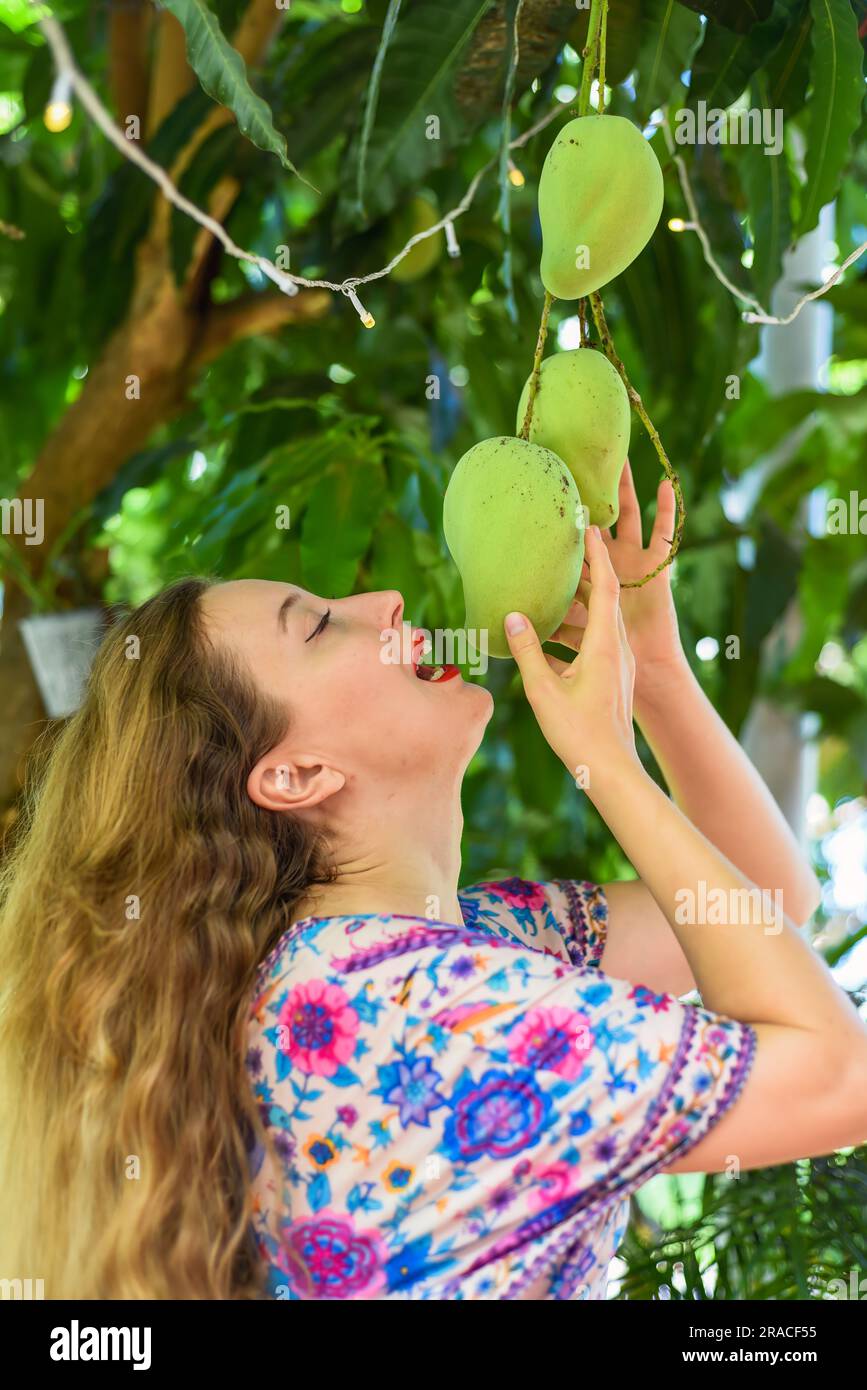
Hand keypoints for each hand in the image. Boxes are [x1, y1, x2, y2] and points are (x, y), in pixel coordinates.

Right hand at [504, 526, 638, 780]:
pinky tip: (557, 632)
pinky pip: (599, 640)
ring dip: (587, 597)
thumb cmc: (578, 732)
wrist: (611, 769)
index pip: (605, 587)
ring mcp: (618, 664)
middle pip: (608, 597)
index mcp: (604, 645)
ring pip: (603, 619)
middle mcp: (616, 649)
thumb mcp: (543, 690)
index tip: (588, 527)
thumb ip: (527, 650)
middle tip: (575, 544)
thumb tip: (512, 615)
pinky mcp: (614, 678)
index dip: (597, 555)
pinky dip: (582, 625)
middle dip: (593, 568)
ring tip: (564, 580)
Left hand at [551, 460, 686, 700]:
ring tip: (617, 460)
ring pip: (631, 521)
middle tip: (574, 467)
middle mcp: (614, 573)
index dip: (562, 531)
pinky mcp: (658, 572)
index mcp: (590, 587)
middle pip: (600, 528)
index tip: (545, 504)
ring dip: (626, 492)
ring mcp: (637, 568)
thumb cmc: (597, 680)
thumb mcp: (560, 652)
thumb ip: (538, 636)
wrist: (639, 690)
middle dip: (589, 501)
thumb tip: (508, 618)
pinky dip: (667, 511)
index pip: (572, 553)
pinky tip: (665, 483)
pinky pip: (664, 537)